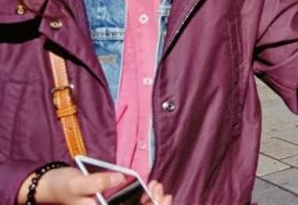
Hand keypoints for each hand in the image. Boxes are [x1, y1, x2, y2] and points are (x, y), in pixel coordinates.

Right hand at [19, 167, 174, 204]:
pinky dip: (144, 198)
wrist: (52, 186)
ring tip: (156, 186)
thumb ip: (97, 182)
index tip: (160, 197)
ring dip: (151, 201)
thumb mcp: (78, 183)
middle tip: (160, 188)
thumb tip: (118, 178)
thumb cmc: (63, 185)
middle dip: (154, 204)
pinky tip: (151, 187)